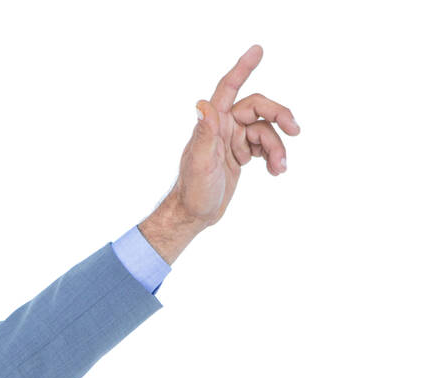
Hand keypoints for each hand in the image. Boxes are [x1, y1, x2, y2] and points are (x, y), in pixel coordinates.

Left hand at [173, 44, 300, 227]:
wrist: (194, 214)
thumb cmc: (193, 190)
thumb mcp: (200, 163)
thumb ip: (204, 133)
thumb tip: (202, 105)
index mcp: (212, 123)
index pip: (229, 88)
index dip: (243, 68)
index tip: (258, 50)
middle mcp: (223, 127)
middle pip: (258, 108)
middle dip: (279, 117)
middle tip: (295, 131)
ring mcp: (232, 140)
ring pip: (265, 131)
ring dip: (276, 148)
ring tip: (280, 168)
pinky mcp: (240, 154)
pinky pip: (265, 146)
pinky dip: (273, 156)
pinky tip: (276, 171)